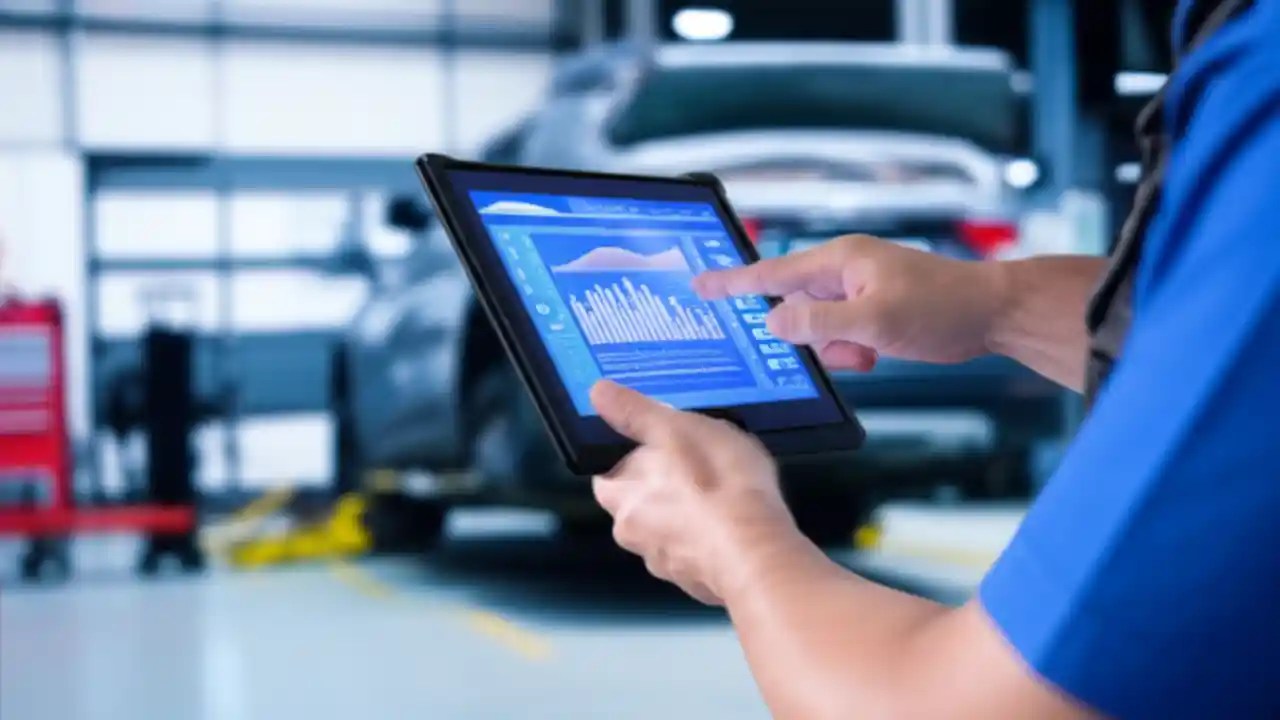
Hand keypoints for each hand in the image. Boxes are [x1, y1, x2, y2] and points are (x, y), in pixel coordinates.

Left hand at [589, 381, 806, 605]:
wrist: (759, 555)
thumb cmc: (719, 486)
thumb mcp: (678, 429)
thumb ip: (637, 413)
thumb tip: (598, 393)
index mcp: (622, 498)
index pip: (609, 476)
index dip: (631, 461)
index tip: (658, 451)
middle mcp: (635, 536)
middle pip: (640, 507)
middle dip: (664, 492)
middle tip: (699, 470)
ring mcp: (668, 565)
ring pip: (671, 533)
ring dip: (691, 519)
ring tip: (727, 498)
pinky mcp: (699, 584)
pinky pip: (701, 556)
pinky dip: (714, 543)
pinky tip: (740, 527)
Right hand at [693, 235, 1009, 369]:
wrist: (993, 314)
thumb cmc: (940, 309)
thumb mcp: (873, 322)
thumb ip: (818, 324)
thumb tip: (774, 322)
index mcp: (839, 260)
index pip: (772, 272)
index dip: (733, 282)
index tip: (699, 285)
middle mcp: (844, 269)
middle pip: (798, 305)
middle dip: (813, 335)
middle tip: (850, 348)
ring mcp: (859, 288)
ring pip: (820, 325)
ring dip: (837, 346)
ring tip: (871, 352)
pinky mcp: (873, 306)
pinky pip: (842, 332)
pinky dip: (853, 348)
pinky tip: (877, 353)